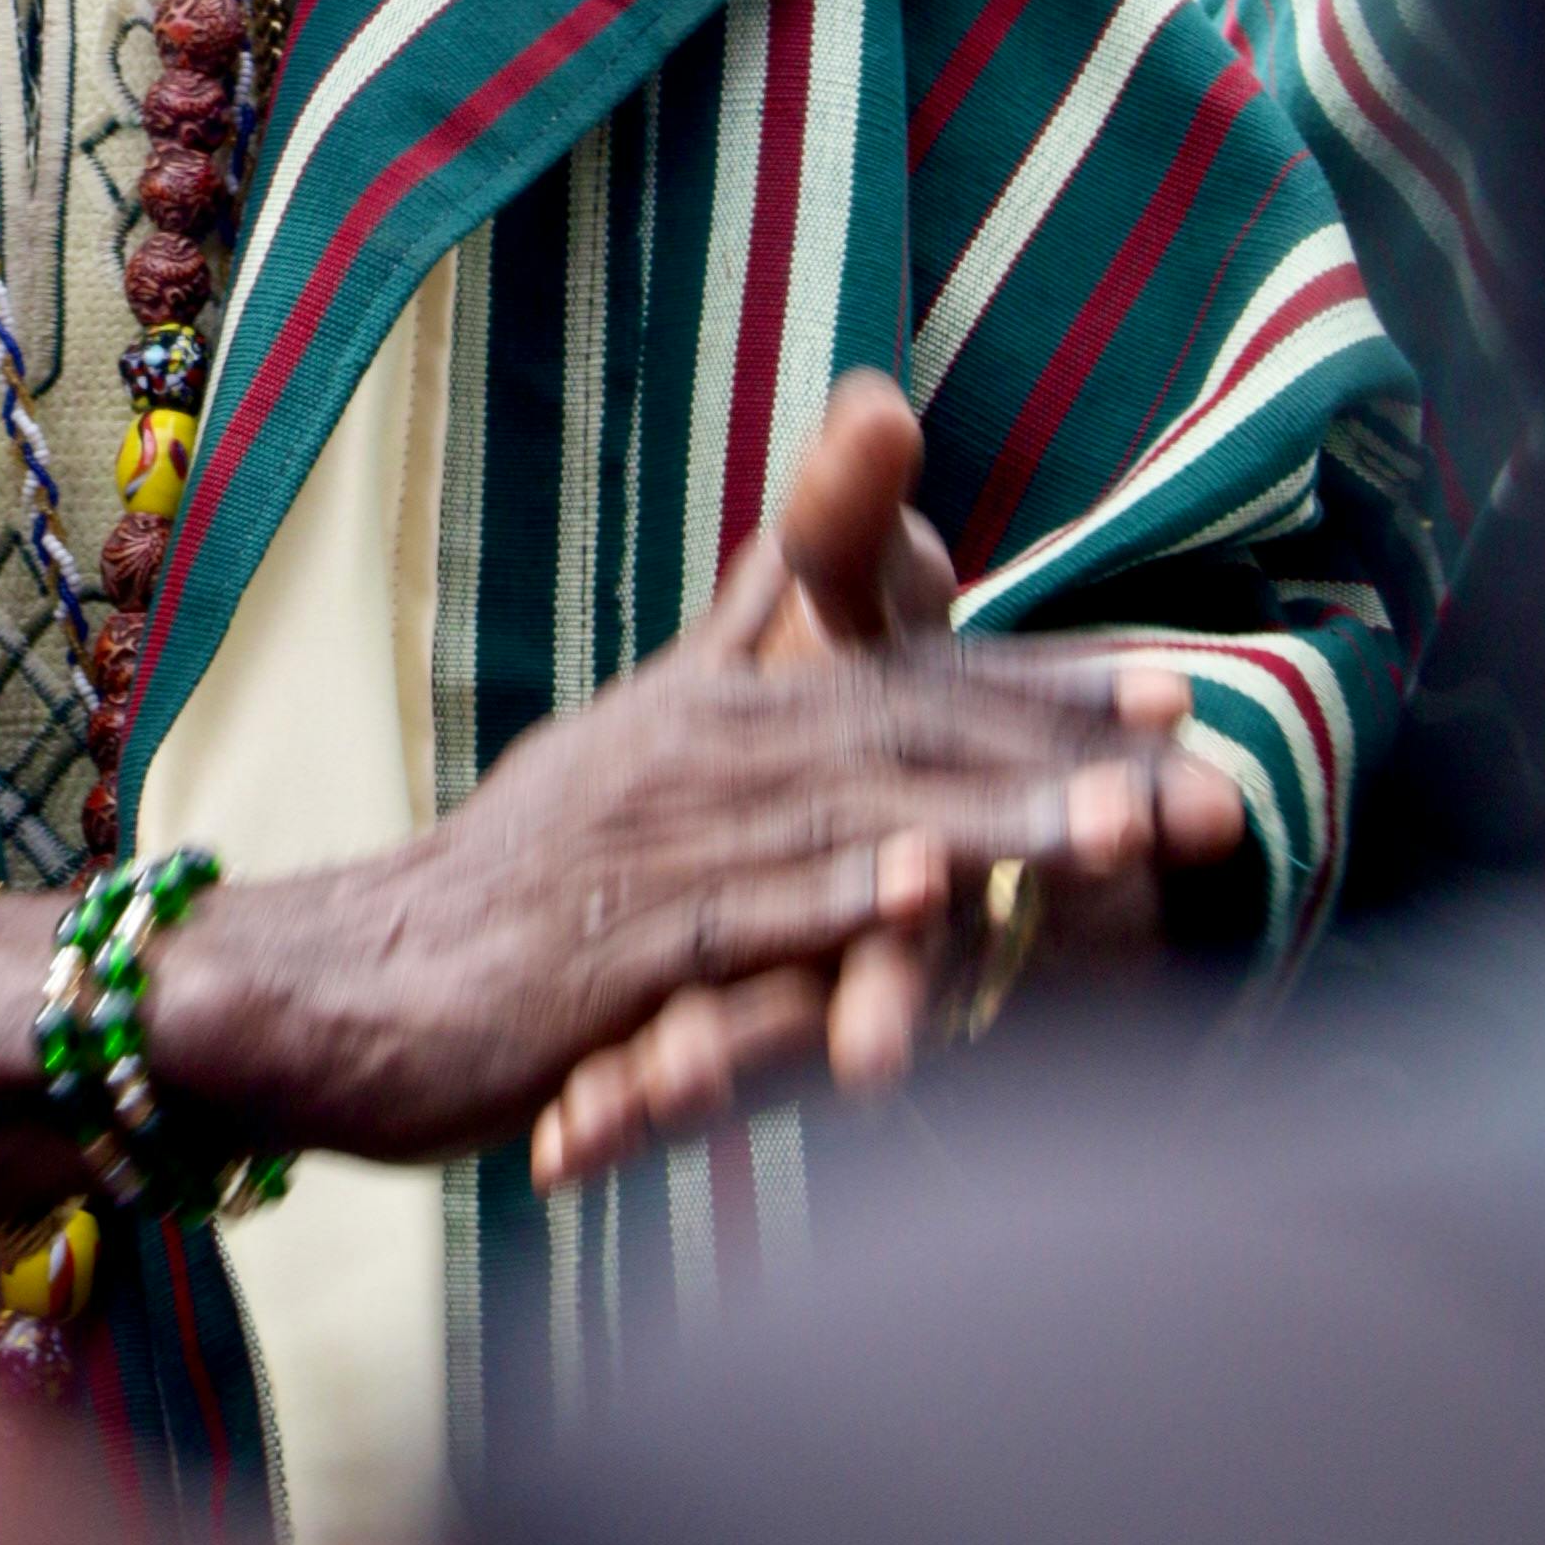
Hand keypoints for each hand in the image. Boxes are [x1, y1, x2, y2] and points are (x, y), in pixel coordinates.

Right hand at [169, 378, 1239, 1189]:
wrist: (342, 985)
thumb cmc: (502, 886)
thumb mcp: (630, 749)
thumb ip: (731, 650)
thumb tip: (800, 559)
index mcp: (706, 712)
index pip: (900, 680)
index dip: (1040, 680)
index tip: (1174, 680)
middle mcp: (692, 755)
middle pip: (903, 729)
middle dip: (1062, 733)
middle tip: (1202, 736)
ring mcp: (655, 848)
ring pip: (849, 817)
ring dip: (995, 817)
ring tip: (1123, 820)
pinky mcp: (615, 948)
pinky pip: (742, 915)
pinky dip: (838, 894)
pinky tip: (926, 888)